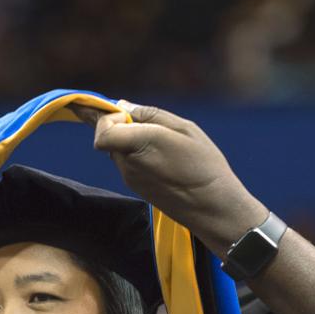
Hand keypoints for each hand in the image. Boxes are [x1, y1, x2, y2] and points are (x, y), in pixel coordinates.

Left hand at [86, 101, 263, 253]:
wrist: (212, 207)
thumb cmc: (204, 165)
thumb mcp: (185, 128)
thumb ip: (150, 115)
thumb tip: (123, 106)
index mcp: (140, 144)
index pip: (102, 131)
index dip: (110, 118)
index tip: (130, 115)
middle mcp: (129, 163)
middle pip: (108, 138)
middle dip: (123, 127)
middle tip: (151, 127)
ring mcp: (130, 177)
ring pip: (117, 150)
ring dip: (131, 142)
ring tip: (163, 145)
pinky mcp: (135, 187)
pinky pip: (127, 163)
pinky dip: (138, 156)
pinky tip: (163, 158)